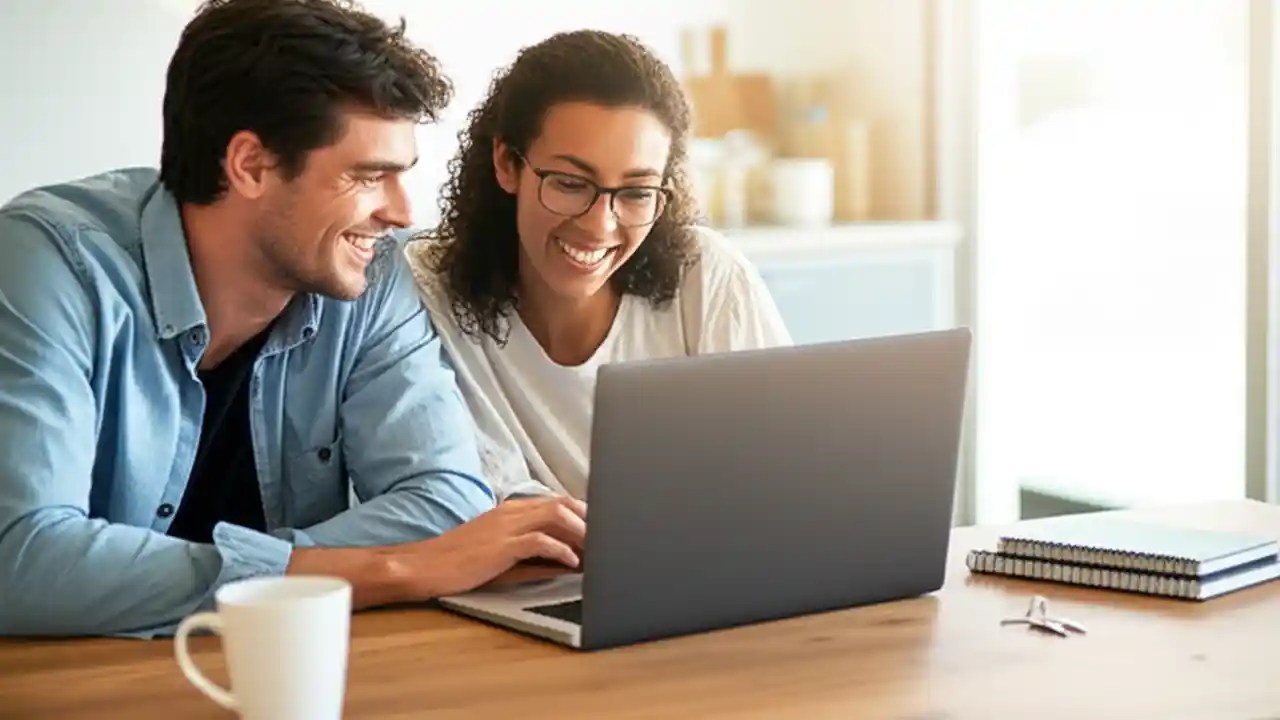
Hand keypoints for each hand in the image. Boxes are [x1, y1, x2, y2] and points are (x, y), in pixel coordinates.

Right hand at [391, 495, 586, 598]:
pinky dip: (560, 549)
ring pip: (555, 516)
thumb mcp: (499, 554)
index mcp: (510, 510)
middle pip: (562, 503)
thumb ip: (532, 554)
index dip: (582, 514)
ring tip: (596, 550)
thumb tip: (566, 560)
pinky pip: (538, 540)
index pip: (555, 502)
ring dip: (580, 532)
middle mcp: (510, 512)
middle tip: (607, 538)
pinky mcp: (500, 545)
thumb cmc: (459, 563)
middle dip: (588, 520)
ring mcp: (505, 526)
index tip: (599, 529)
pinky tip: (572, 562)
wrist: (423, 566)